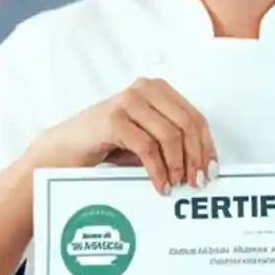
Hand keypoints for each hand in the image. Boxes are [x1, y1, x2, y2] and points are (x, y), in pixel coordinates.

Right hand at [27, 77, 217, 193]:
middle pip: (186, 124)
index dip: (207, 145)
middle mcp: (143, 89)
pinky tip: (160, 185)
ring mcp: (127, 102)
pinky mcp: (113, 120)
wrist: (63, 149)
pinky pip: (148, 148)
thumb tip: (203, 164)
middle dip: (196, 157)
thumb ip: (171, 142)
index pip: (194, 116)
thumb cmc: (105, 144)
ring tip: (177, 185)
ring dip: (178, 166)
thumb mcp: (145, 138)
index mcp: (156, 89)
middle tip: (197, 182)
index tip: (211, 169)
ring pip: (170, 135)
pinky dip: (158, 171)